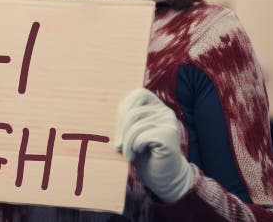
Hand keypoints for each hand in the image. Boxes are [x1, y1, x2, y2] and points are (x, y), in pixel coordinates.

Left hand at [114, 88, 194, 202]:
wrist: (164, 178)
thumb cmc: (144, 154)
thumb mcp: (133, 131)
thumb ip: (127, 116)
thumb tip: (103, 105)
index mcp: (157, 106)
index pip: (138, 95)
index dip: (124, 109)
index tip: (119, 130)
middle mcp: (166, 112)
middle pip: (134, 112)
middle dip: (121, 129)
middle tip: (118, 146)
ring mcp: (169, 123)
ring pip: (136, 125)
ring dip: (127, 143)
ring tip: (128, 155)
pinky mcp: (169, 136)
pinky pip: (142, 137)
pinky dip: (135, 147)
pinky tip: (137, 155)